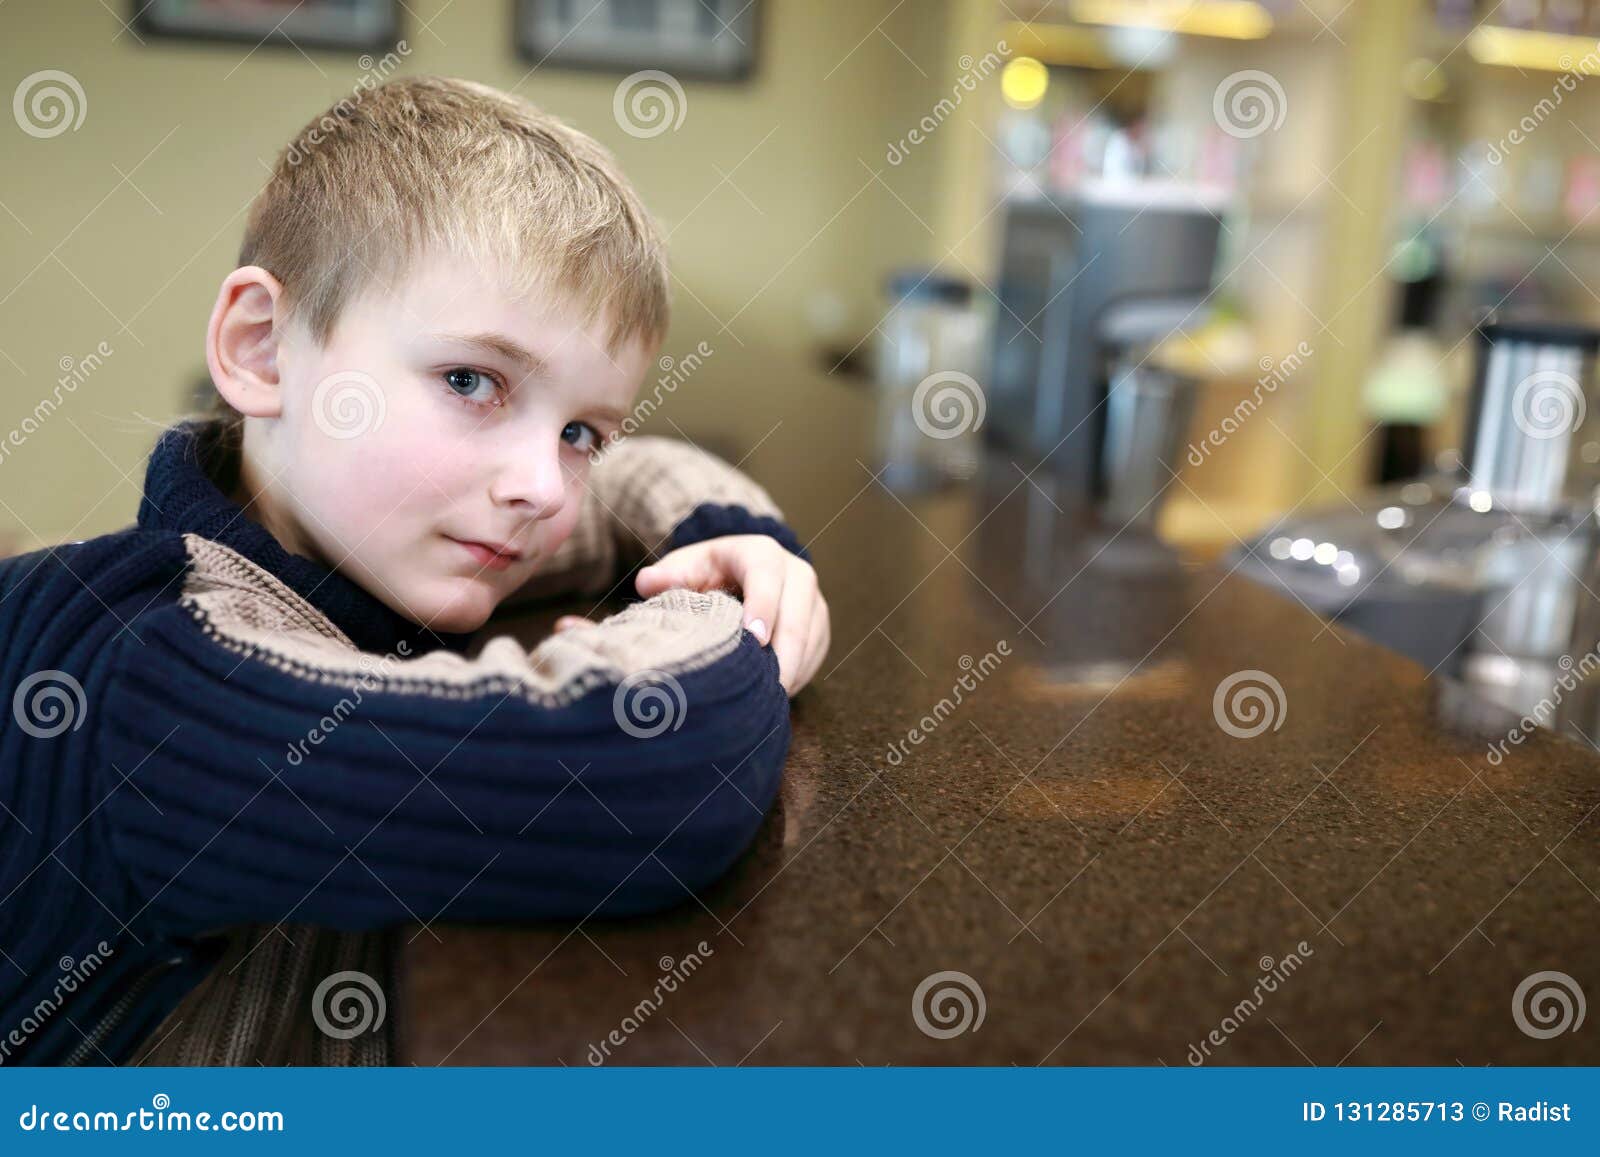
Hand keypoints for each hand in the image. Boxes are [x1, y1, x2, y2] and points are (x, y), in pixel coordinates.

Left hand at [554, 535, 829, 696]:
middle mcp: (795, 571)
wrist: (738, 570)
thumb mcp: (684, 568)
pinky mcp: (820, 623)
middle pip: (799, 612)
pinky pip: (816, 653)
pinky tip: (775, 696)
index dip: (763, 606)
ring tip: (769, 699)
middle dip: (786, 652)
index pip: (767, 576)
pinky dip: (799, 675)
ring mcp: (813, 598)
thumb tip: (648, 583)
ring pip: (812, 636)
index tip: (755, 641)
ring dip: (794, 669)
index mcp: (760, 552)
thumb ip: (666, 576)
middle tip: (768, 688)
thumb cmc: (705, 573)